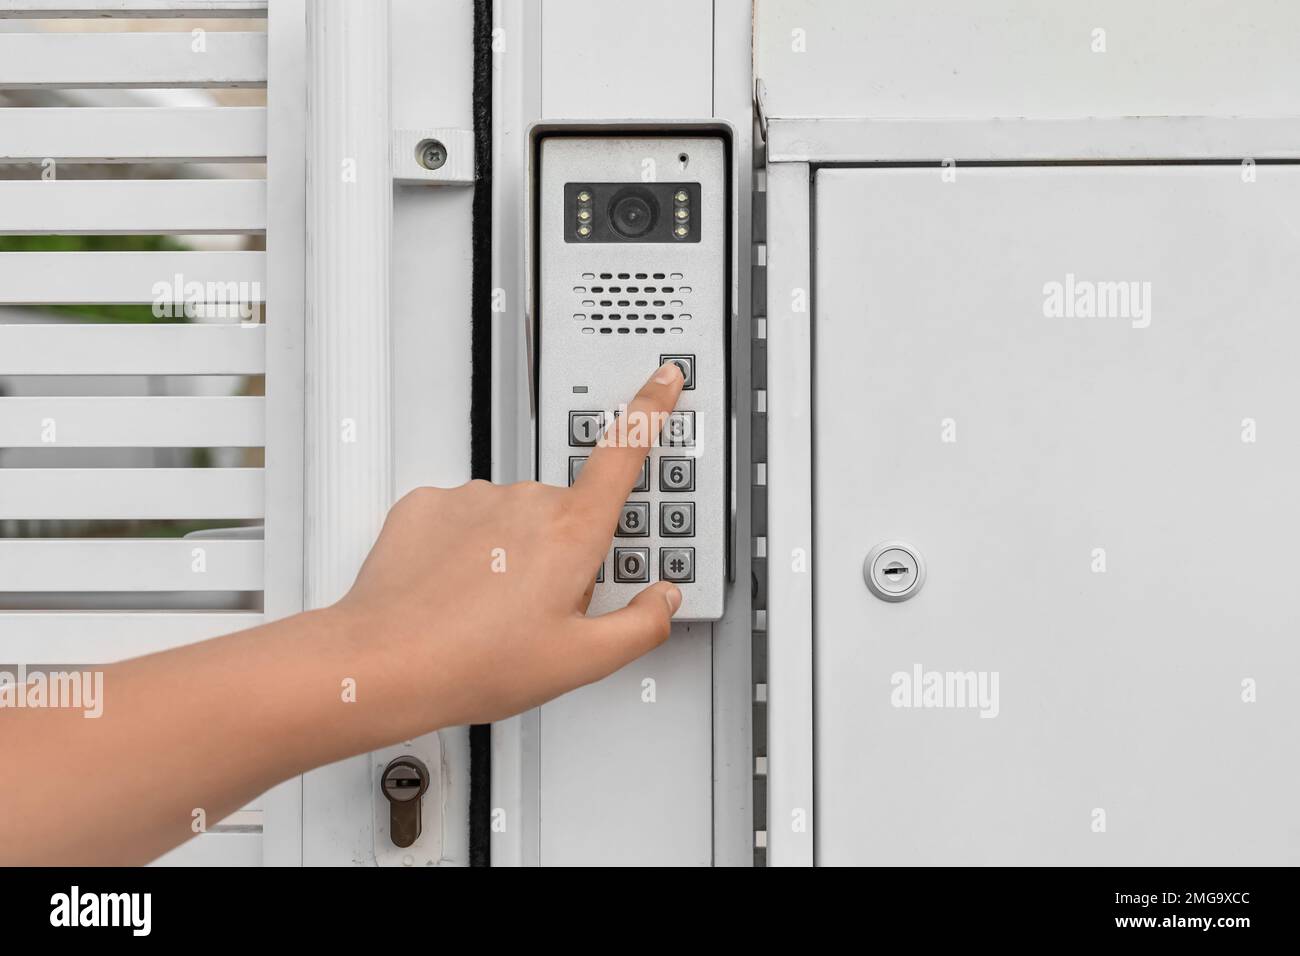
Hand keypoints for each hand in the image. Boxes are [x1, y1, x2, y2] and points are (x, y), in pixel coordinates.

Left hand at [330, 361, 686, 733]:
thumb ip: (640, 625)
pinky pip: (464, 519)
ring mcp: (474, 498)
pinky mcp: (428, 504)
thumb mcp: (582, 661)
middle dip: (562, 554)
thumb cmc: (475, 662)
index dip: (650, 410)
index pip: (624, 452)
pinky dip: (466, 548)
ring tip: (488, 611)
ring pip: (512, 518)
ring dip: (511, 553)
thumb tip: (662, 601)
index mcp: (572, 531)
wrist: (387, 662)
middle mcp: (526, 501)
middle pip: (565, 515)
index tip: (664, 380)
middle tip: (538, 612)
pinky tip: (456, 591)